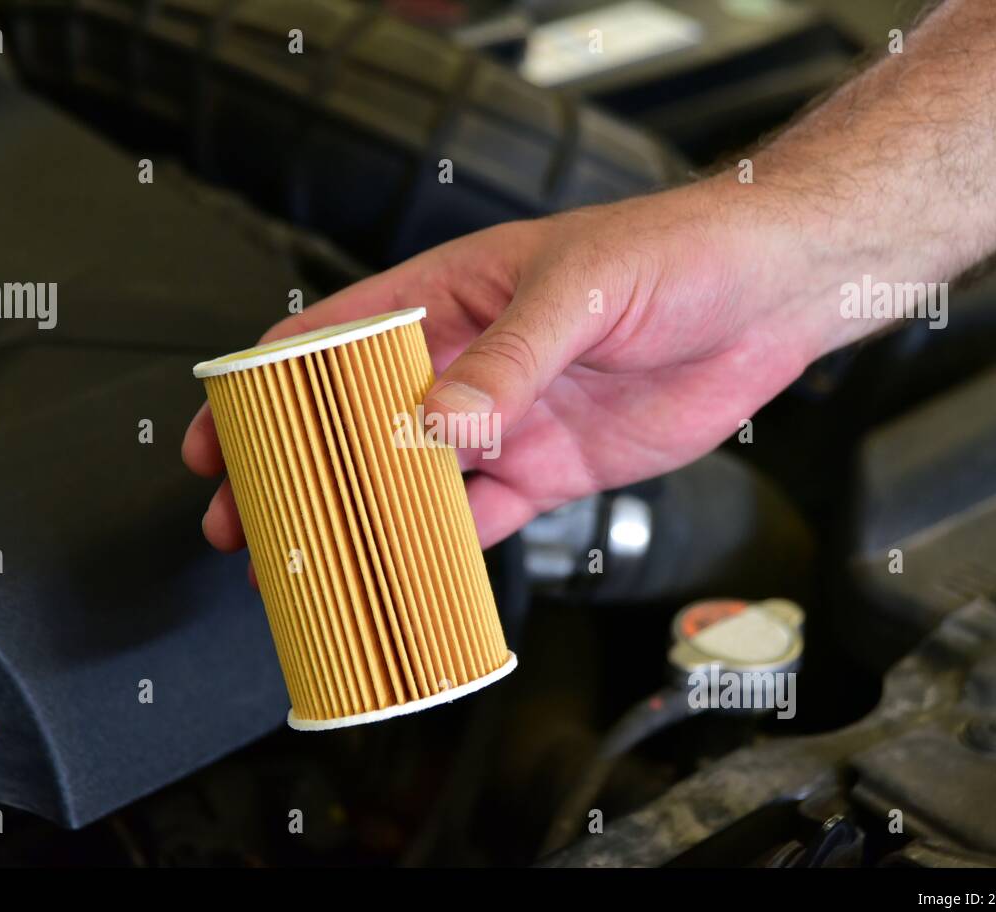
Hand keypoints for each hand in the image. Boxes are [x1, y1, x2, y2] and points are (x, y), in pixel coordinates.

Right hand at [183, 178, 824, 555]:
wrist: (770, 297)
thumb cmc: (675, 254)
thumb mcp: (581, 290)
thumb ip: (507, 359)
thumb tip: (439, 423)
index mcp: (449, 297)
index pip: (332, 339)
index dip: (269, 387)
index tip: (225, 433)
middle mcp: (464, 364)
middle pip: (353, 424)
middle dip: (298, 472)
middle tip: (246, 520)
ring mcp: (502, 421)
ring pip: (407, 480)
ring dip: (359, 520)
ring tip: (310, 560)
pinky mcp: (548, 468)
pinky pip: (480, 518)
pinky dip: (442, 549)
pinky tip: (406, 573)